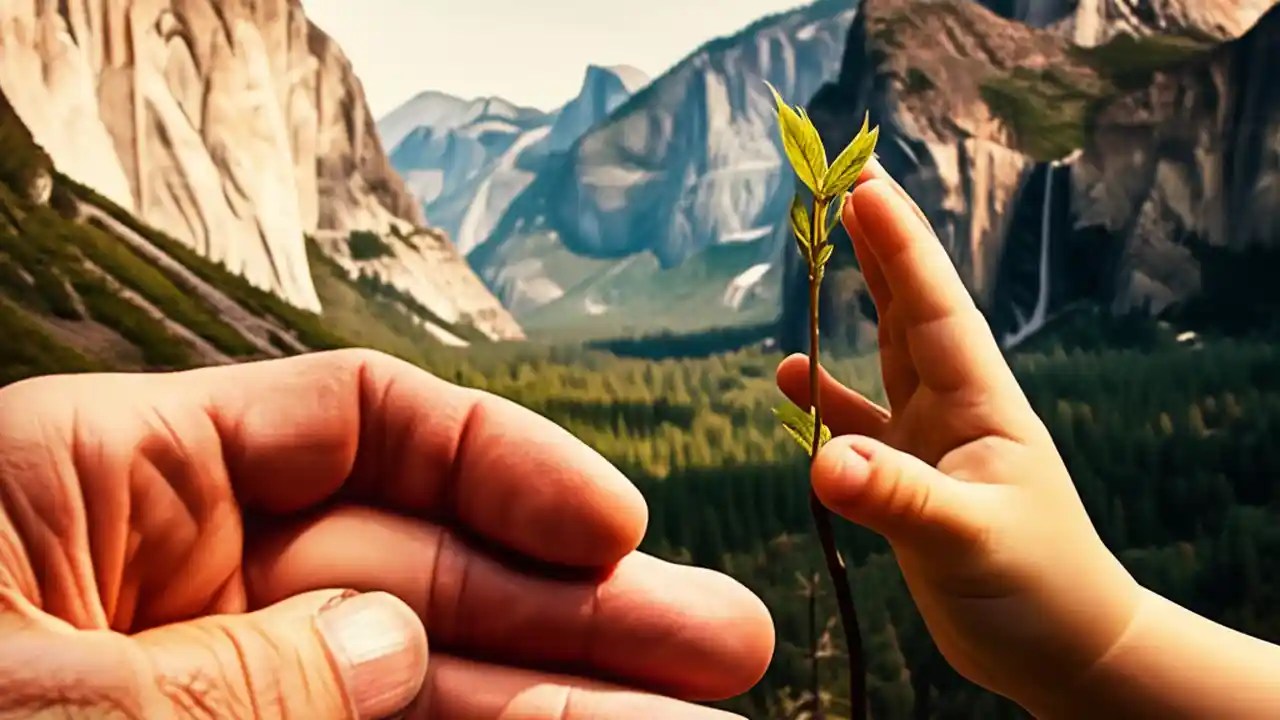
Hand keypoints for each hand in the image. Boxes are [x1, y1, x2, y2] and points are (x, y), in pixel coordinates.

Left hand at [0, 349, 772, 718]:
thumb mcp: (23, 694)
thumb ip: (219, 674)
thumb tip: (391, 641)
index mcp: (114, 484)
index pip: (358, 425)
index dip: (503, 462)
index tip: (612, 526)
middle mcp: (185, 583)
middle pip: (427, 563)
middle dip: (580, 605)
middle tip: (723, 646)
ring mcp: (217, 695)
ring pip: (422, 687)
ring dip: (562, 708)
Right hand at [775, 162, 1141, 712]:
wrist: (1060, 649)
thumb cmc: (1040, 591)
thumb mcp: (970, 542)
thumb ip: (901, 499)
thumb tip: (826, 460)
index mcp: (981, 405)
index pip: (935, 311)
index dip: (902, 248)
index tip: (866, 188)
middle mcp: (955, 411)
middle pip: (911, 314)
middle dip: (883, 250)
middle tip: (851, 187)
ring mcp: (931, 445)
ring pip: (885, 359)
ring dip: (856, 311)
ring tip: (821, 259)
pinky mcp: (909, 483)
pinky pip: (859, 429)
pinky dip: (827, 403)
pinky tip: (793, 379)